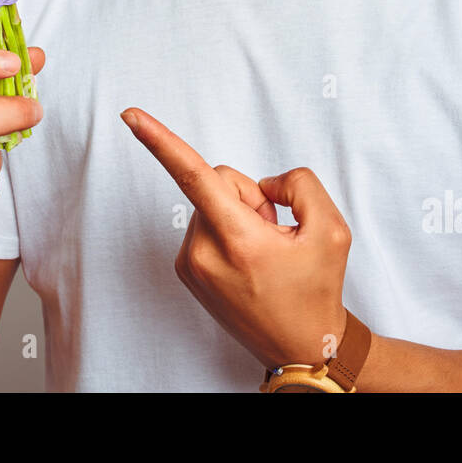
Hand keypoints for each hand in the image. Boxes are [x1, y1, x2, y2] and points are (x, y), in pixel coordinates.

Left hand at [120, 106, 349, 370]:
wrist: (301, 347)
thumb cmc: (316, 290)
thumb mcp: (332, 230)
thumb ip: (299, 185)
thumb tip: (263, 184)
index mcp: (238, 241)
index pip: (193, 176)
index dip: (159, 140)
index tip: (129, 115)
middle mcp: (204, 252)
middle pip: (217, 181)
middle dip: (248, 195)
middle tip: (275, 234)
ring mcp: (190, 264)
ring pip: (210, 202)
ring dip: (238, 216)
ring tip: (262, 253)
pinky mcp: (185, 270)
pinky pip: (204, 223)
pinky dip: (227, 230)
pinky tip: (247, 260)